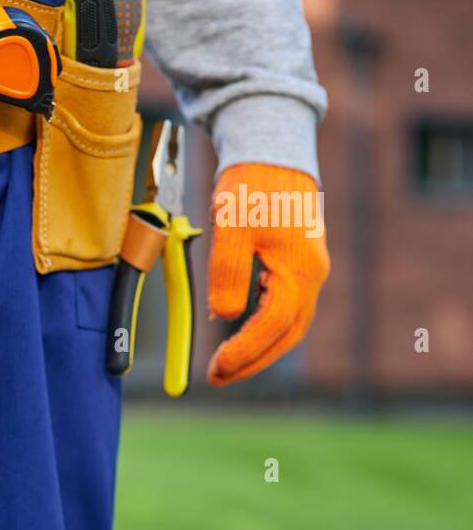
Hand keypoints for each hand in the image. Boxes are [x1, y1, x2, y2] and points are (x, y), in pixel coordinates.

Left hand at [206, 163, 329, 385]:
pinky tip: (238, 334)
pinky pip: (284, 308)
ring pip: (288, 325)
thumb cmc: (252, 185)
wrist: (271, 152)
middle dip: (253, 361)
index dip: (244, 351)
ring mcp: (307, 272)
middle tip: (218, 378)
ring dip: (258, 349)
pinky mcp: (297, 265)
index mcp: (300, 270)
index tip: (217, 369)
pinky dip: (263, 329)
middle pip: (287, 335)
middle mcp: (311, 276)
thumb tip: (225, 316)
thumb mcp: (231, 226)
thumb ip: (227, 272)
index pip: (273, 326)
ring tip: (225, 365)